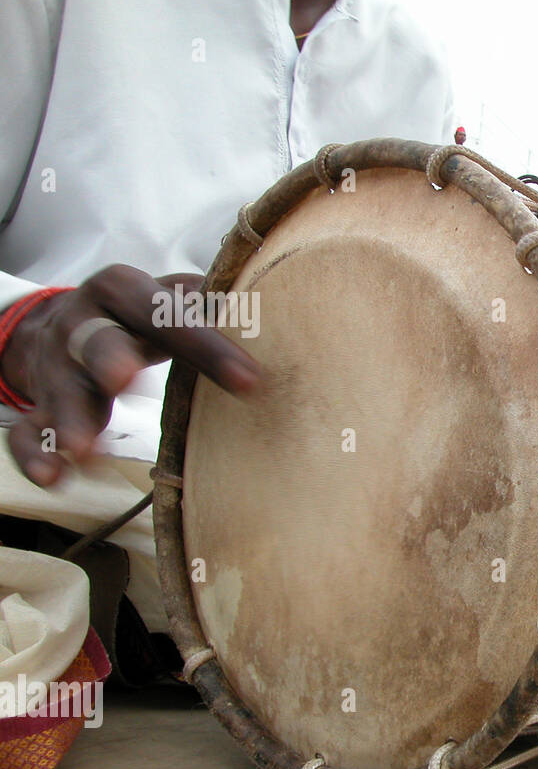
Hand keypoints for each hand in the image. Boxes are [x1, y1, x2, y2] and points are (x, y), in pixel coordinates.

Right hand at [2, 264, 260, 485]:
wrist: (69, 321)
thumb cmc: (144, 315)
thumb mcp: (171, 297)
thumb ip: (212, 304)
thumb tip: (280, 312)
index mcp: (124, 292)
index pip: (163, 311)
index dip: (204, 343)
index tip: (248, 379)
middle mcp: (83, 324)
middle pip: (96, 341)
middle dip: (108, 357)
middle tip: (122, 379)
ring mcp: (56, 365)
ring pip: (62, 390)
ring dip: (73, 419)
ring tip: (84, 450)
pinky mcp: (38, 403)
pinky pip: (27, 429)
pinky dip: (35, 452)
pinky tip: (52, 476)